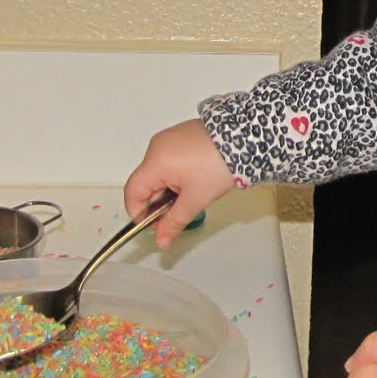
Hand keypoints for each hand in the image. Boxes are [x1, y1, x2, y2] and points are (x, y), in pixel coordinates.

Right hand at [123, 118, 238, 247]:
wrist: (244, 140)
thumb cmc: (220, 164)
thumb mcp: (195, 200)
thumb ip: (174, 223)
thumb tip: (161, 240)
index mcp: (155, 162)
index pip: (132, 193)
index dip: (140, 214)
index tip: (156, 225)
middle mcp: (156, 147)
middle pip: (145, 183)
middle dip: (159, 202)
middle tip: (180, 211)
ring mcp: (167, 140)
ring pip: (157, 173)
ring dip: (168, 189)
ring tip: (192, 192)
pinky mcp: (178, 136)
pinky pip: (167, 161)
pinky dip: (175, 174)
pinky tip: (195, 179)